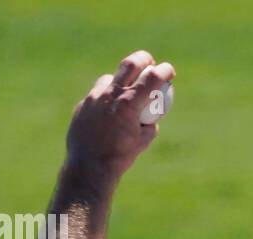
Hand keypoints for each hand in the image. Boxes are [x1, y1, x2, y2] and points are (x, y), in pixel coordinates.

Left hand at [64, 50, 174, 182]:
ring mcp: (94, 98)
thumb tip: (151, 114)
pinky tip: (108, 114)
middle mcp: (111, 95)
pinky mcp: (83, 105)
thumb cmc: (120, 156)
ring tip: (126, 95)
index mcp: (130, 103)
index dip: (165, 70)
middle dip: (143, 59)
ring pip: (110, 79)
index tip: (169, 71)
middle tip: (149, 64)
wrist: (90, 166)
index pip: (153, 77)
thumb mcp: (144, 140)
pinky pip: (97, 95)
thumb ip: (149, 122)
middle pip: (130, 64)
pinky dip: (107, 99)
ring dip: (121, 81)